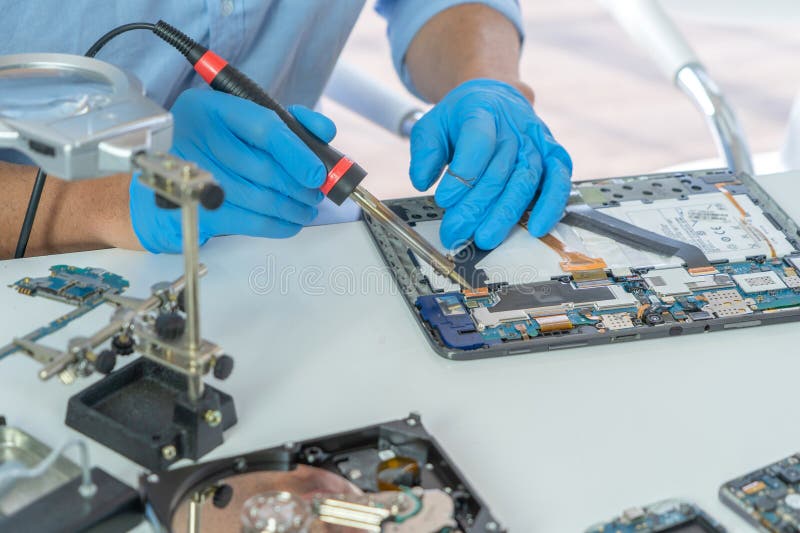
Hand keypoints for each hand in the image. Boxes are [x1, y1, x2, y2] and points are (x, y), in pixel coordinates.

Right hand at [130, 89, 335, 252]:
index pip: (264, 128)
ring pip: (260, 198)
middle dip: (299, 185)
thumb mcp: (240, 123)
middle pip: (264, 168)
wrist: (155, 184)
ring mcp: (193, 176)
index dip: (298, 153)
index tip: (319, 171)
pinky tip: (290, 222)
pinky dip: (278, 225)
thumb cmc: (206, 150)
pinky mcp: (195, 209)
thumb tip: (325, 133)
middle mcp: (197, 137)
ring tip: (306, 208)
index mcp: (210, 108)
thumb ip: (285, 123)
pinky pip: (249, 222)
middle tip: (316, 192)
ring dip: (293, 207)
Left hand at [409, 79, 571, 249]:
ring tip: (486, 237)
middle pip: (498, 170)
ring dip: (506, 214)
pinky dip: (551, 206)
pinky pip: (559, 182)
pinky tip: (536, 228)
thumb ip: (425, 151)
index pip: (477, 141)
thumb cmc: (462, 118)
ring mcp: (537, 142)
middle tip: (455, 232)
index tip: (443, 199)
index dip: (462, 173)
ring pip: (525, 181)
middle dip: (475, 207)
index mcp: (482, 111)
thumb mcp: (433, 125)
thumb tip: (421, 180)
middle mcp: (514, 127)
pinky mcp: (553, 157)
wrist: (495, 99)